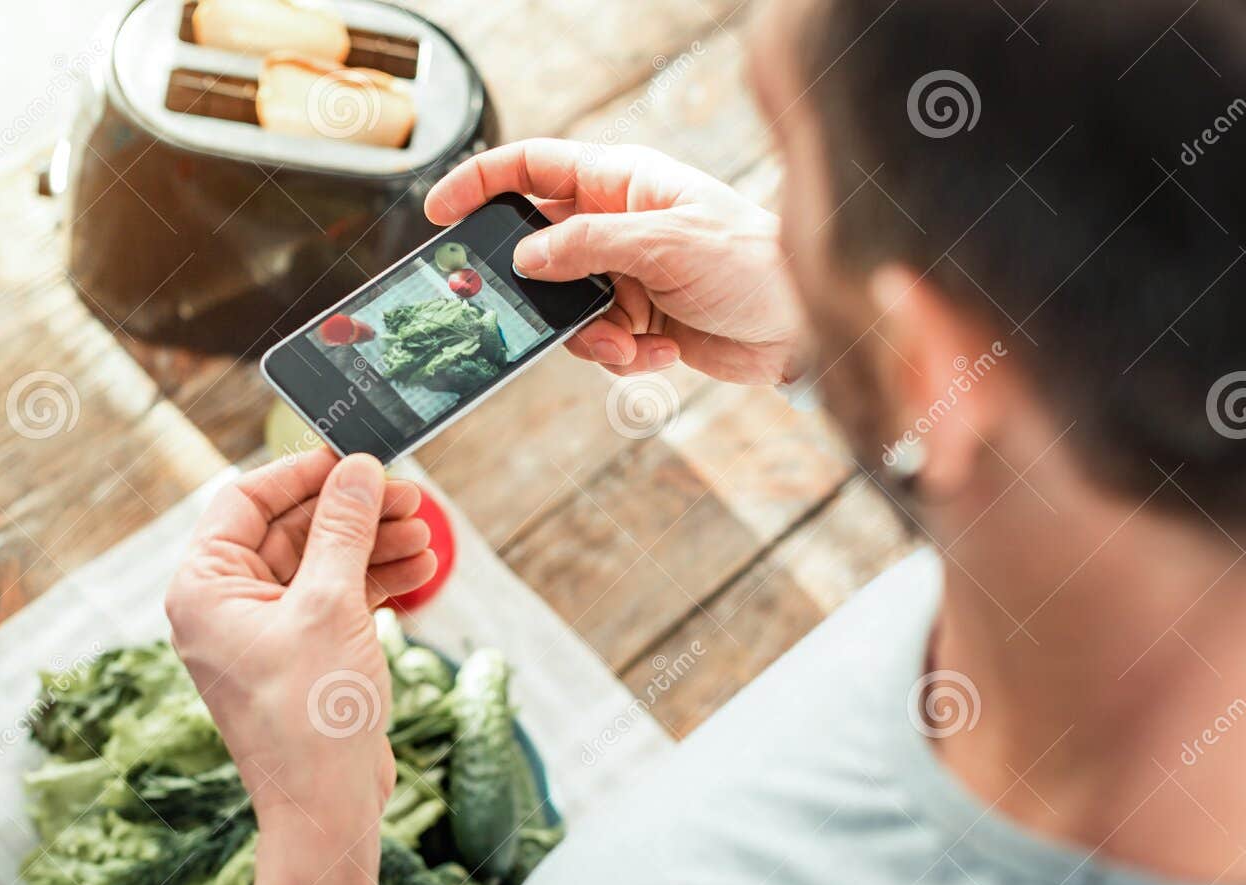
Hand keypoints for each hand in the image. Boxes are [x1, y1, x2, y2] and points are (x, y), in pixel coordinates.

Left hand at [165, 450, 435, 837]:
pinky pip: (336, 598)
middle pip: (292, 529)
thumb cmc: (311, 716)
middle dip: (352, 511)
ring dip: (373, 544)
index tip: (353, 456)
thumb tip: (357, 469)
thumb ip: (343, 529)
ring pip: (322, 562)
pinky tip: (417, 567)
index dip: (303, 474)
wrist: (327, 809)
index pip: (246, 501)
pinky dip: (374, 580)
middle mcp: (227, 606)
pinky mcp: (302, 654)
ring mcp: (266, 632)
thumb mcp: (330, 606)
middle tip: (407, 496)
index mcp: (204, 588)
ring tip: (425, 535)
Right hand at [426, 139, 801, 384]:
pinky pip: (600, 342)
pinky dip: (624, 355)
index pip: (536, 168)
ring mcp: (626, 274)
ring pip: (566, 308)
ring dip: (591, 335)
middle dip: (535, 287)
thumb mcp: (666, 245)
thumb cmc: (753, 264)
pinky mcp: (640, 319)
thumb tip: (528, 256)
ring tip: (630, 342)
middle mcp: (618, 225)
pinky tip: (662, 352)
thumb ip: (589, 247)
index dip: (483, 182)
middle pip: (540, 247)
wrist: (802, 328)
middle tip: (517, 310)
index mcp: (623, 183)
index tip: (443, 211)